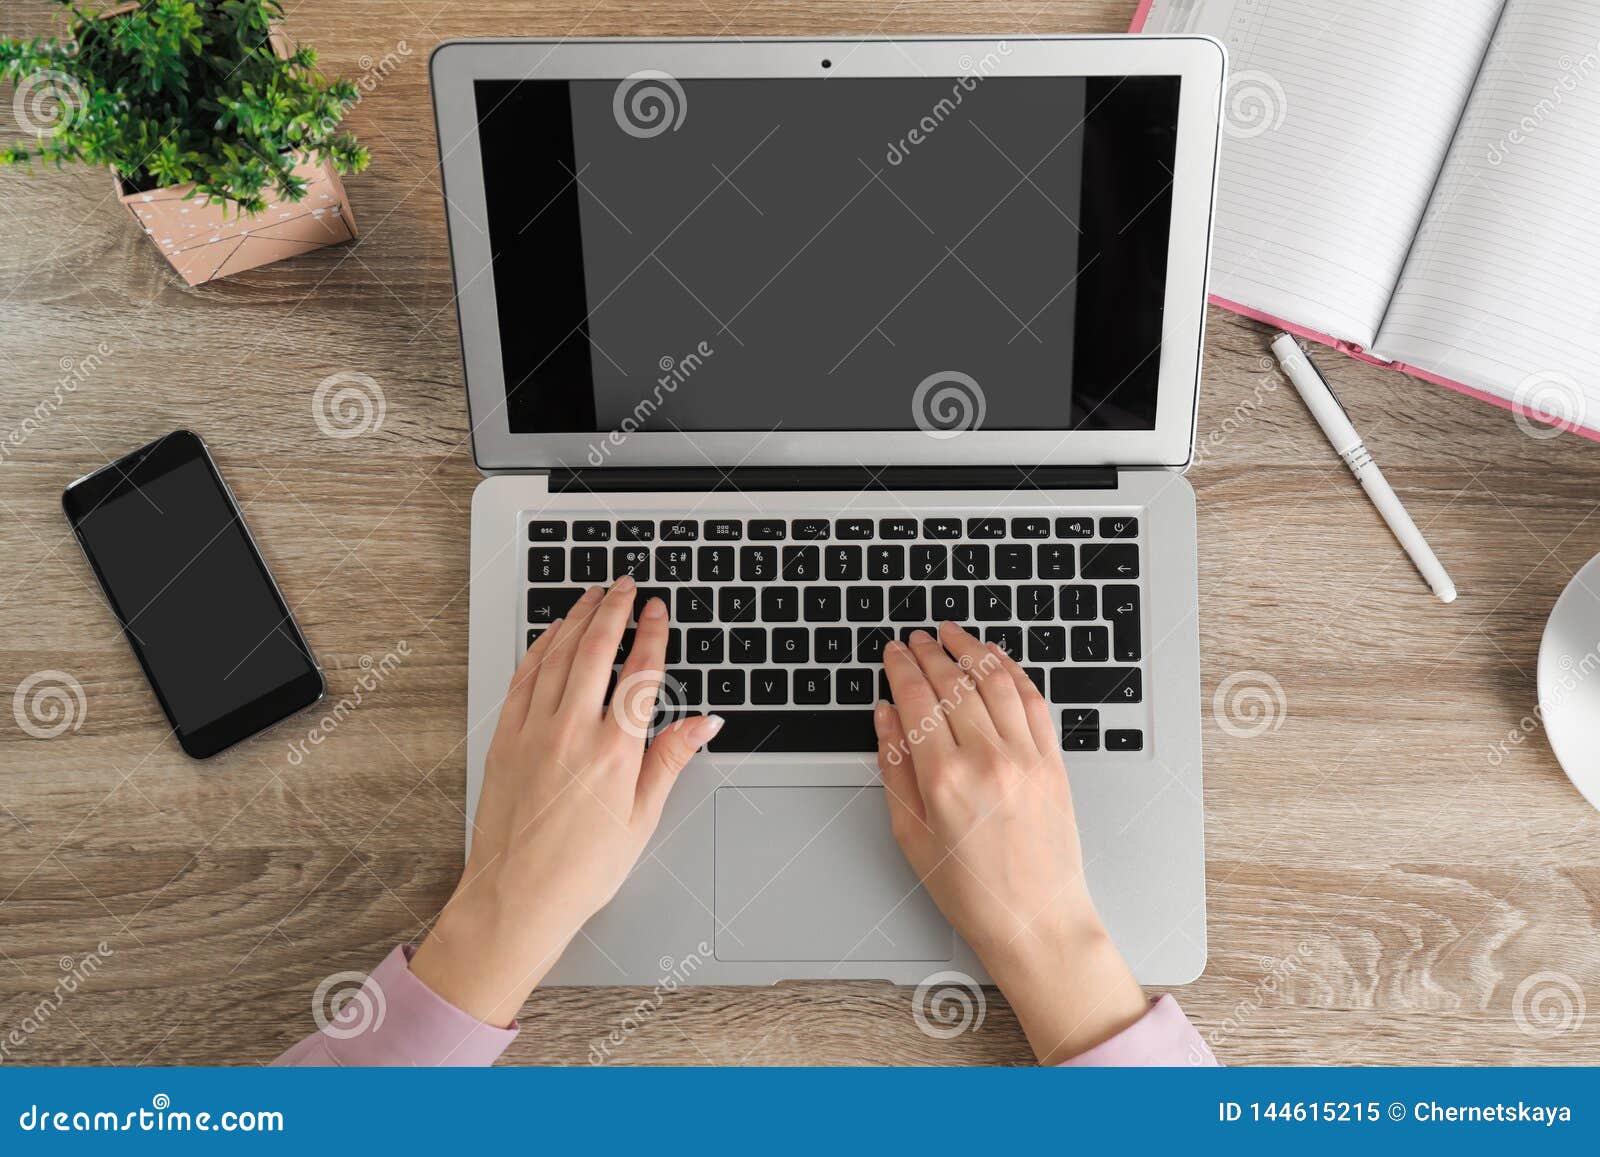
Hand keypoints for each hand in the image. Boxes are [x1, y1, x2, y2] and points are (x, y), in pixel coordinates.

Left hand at [410, 577, 721, 1025]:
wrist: (516, 898)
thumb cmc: (580, 870)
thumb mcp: (643, 818)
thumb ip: (671, 759)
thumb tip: (702, 722)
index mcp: (615, 751)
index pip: (641, 673)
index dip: (653, 633)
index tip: (659, 610)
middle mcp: (572, 731)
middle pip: (596, 648)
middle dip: (614, 609)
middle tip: (626, 585)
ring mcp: (533, 731)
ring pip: (557, 654)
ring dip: (576, 618)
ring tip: (591, 597)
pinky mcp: (505, 738)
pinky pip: (524, 677)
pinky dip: (540, 648)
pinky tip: (550, 636)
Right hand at [874, 622, 1147, 1063]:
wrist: (1036, 921)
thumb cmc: (972, 891)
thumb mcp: (911, 834)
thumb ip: (894, 768)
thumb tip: (885, 717)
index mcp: (944, 779)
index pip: (917, 700)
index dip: (901, 668)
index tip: (892, 652)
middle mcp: (987, 760)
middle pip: (953, 683)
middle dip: (930, 653)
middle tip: (916, 639)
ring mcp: (1026, 757)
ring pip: (995, 680)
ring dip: (970, 649)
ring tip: (952, 634)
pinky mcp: (1054, 762)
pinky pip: (1032, 700)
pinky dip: (1011, 671)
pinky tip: (995, 659)